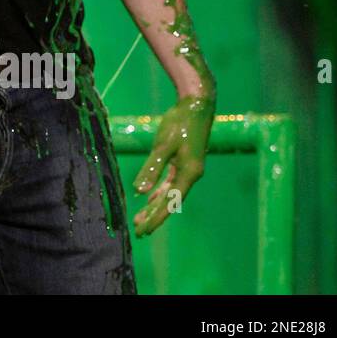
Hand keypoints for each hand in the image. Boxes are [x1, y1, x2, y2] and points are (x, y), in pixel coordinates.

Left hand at [132, 91, 214, 236]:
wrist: (197, 105)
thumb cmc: (180, 123)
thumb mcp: (164, 145)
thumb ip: (152, 168)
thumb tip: (139, 191)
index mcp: (189, 174)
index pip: (170, 203)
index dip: (156, 218)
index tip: (143, 231)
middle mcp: (191, 175)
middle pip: (170, 202)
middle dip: (154, 217)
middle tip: (139, 232)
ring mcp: (188, 169)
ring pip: (170, 193)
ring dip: (155, 205)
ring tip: (141, 219)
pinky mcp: (183, 161)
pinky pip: (170, 182)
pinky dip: (160, 191)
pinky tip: (149, 197)